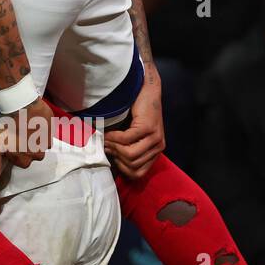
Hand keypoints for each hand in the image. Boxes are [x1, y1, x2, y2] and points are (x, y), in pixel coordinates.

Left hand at [0, 97, 52, 168]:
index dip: (15, 151)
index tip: (9, 143)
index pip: (21, 160)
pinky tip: (31, 118)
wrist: (19, 104)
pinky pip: (47, 129)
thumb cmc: (6, 127)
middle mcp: (39, 154)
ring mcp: (47, 140)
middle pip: (32, 152)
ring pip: (40, 141)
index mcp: (26, 160)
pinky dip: (40, 125)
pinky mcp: (52, 126)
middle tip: (17, 133)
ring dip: (34, 136)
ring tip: (24, 125)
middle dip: (26, 145)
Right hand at [103, 62, 164, 178]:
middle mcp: (158, 147)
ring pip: (129, 155)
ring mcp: (155, 138)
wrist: (145, 91)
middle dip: (115, 156)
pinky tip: (108, 132)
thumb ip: (126, 148)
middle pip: (132, 165)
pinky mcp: (148, 128)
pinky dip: (114, 137)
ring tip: (106, 138)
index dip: (122, 168)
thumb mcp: (133, 135)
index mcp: (155, 152)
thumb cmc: (136, 113)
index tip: (111, 157)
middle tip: (106, 145)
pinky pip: (126, 140)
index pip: (138, 174)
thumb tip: (108, 157)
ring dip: (114, 147)